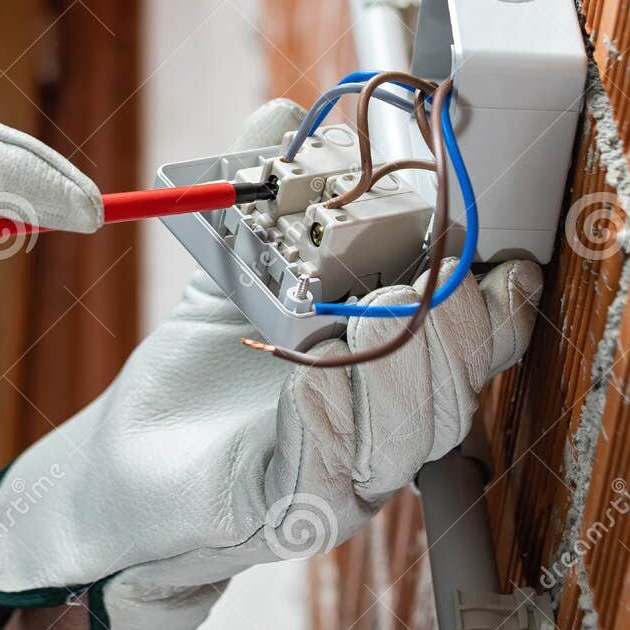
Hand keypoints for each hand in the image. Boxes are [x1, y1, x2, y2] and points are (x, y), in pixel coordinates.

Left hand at [0, 100, 542, 629]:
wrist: (128, 467)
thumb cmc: (202, 371)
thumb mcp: (233, 270)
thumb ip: (265, 195)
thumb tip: (282, 115)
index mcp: (391, 372)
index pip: (469, 347)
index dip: (494, 308)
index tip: (501, 262)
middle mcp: (383, 434)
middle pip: (451, 395)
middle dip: (451, 333)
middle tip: (426, 280)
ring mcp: (343, 483)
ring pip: (402, 440)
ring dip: (396, 372)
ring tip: (373, 314)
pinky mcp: (286, 515)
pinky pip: (324, 478)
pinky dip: (325, 424)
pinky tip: (309, 380)